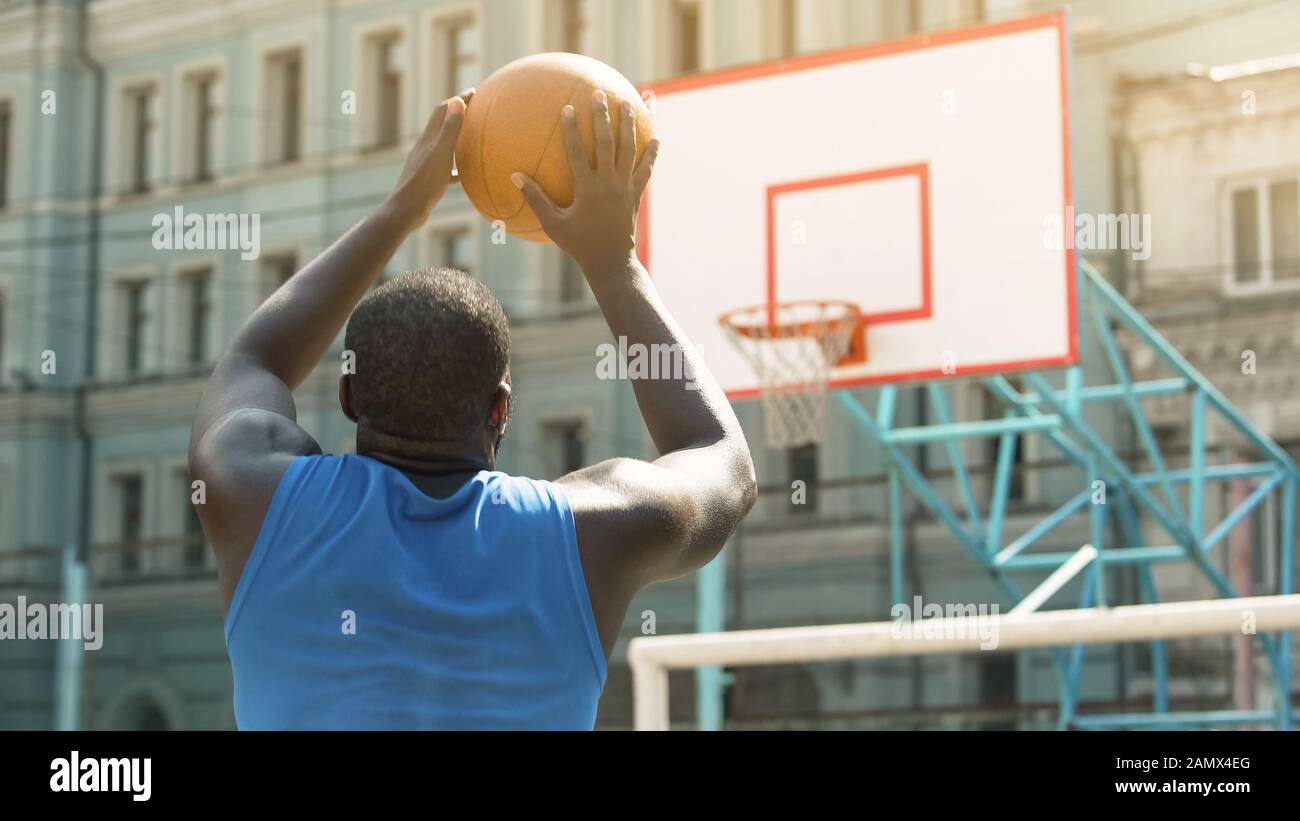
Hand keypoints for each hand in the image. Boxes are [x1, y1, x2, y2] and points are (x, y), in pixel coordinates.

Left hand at [385, 90, 473, 231]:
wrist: (407, 210)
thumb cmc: (425, 182)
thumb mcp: (441, 153)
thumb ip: (449, 129)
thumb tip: (456, 100)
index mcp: (428, 138)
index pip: (443, 110)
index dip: (458, 99)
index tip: (475, 93)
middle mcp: (425, 147)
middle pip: (442, 125)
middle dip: (457, 115)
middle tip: (475, 110)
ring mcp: (426, 163)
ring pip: (444, 146)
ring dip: (457, 139)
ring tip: (473, 139)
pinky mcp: (429, 179)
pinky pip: (446, 168)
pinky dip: (457, 166)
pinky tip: (466, 173)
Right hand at [513, 90, 659, 274]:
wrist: (612, 262)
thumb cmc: (579, 245)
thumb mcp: (553, 224)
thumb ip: (535, 198)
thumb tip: (514, 176)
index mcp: (588, 189)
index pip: (578, 152)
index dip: (572, 129)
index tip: (567, 107)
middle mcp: (609, 184)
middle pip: (608, 143)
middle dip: (604, 116)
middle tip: (600, 93)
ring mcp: (625, 188)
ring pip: (630, 150)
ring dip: (629, 125)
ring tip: (630, 102)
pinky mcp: (636, 194)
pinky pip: (646, 170)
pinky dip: (651, 154)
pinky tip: (656, 137)